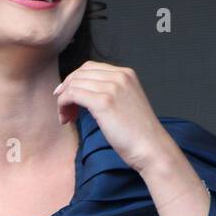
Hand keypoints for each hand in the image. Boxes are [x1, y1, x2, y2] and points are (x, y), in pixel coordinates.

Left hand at [53, 61, 171, 176]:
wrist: (151, 147)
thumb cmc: (138, 133)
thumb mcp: (126, 103)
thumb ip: (111, 93)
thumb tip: (85, 94)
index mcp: (126, 74)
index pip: (90, 68)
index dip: (74, 80)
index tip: (67, 95)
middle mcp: (119, 76)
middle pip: (80, 73)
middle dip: (67, 89)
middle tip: (64, 108)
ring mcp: (112, 87)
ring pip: (74, 84)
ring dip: (64, 100)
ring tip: (66, 117)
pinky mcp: (103, 102)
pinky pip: (73, 95)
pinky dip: (64, 105)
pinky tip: (67, 118)